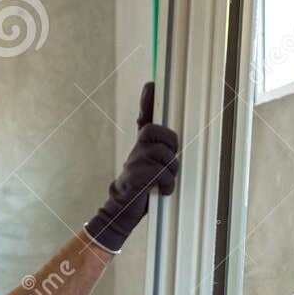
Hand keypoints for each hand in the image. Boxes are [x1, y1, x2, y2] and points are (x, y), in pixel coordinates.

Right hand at [83, 82, 179, 253]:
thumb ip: (161, 150)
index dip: (147, 100)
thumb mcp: (152, 166)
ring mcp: (134, 161)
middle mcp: (137, 148)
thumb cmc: (142, 187)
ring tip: (164, 182)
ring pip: (164, 155)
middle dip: (170, 145)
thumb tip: (171, 138)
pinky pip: (161, 174)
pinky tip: (161, 191)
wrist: (122, 210)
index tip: (151, 84)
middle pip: (158, 132)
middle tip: (169, 162)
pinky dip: (166, 185)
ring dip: (170, 172)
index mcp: (142, 145)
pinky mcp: (136, 177)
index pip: (146, 117)